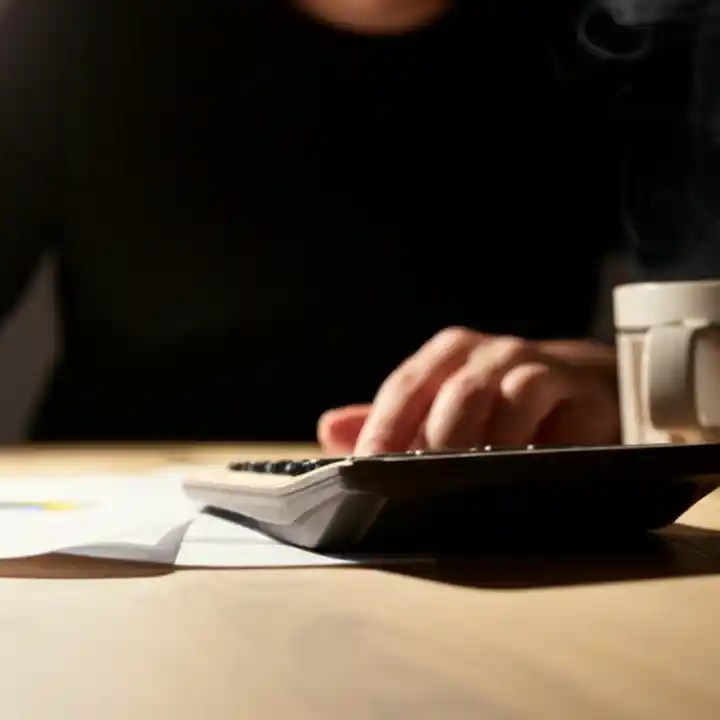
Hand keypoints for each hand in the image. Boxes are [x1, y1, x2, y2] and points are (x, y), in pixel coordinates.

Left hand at [317, 327, 619, 455]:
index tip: (363, 473)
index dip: (381, 432)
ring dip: (468, 443)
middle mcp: (479, 354)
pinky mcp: (566, 380)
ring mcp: (523, 362)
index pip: (401, 392)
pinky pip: (533, 402)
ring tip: (455, 483)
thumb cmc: (501, 409)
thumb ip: (388, 426)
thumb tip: (329, 429)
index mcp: (442, 357)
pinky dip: (516, 436)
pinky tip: (506, 468)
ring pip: (484, 396)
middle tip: (412, 488)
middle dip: (426, 445)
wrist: (584, 393)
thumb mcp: (440, 416)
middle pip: (441, 395)